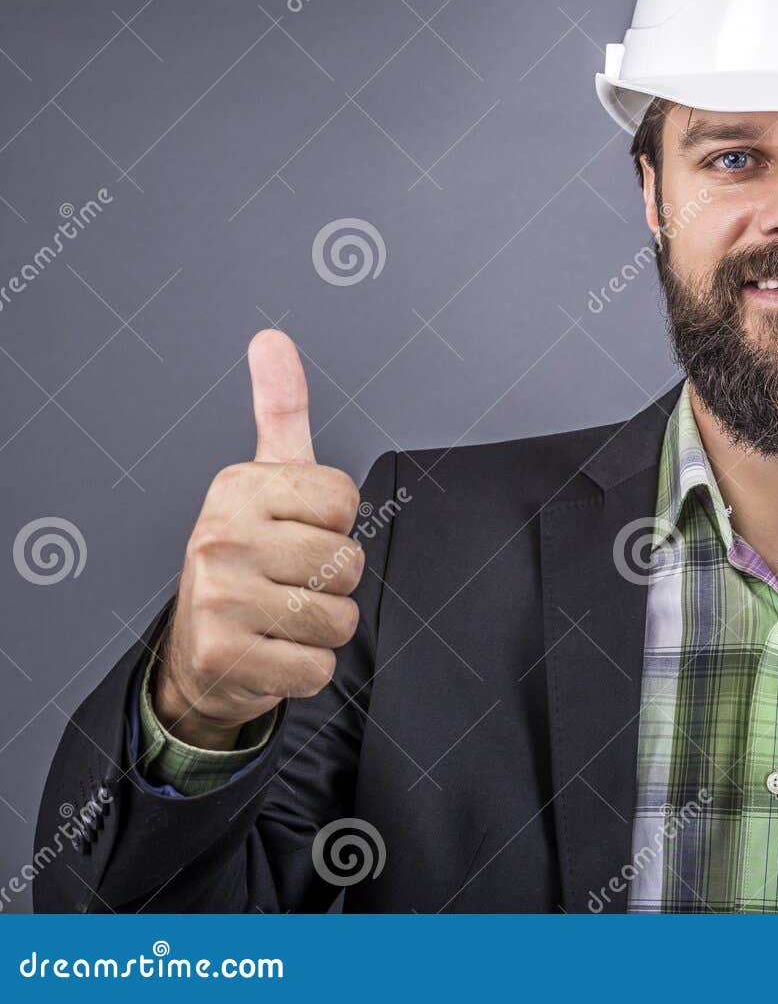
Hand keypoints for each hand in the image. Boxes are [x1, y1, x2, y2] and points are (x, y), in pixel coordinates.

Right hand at [152, 329, 363, 748]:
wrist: (199, 652)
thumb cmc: (248, 558)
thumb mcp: (266, 478)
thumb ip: (280, 408)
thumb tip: (271, 338)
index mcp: (237, 488)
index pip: (345, 500)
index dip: (336, 523)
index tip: (299, 530)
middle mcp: (219, 537)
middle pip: (347, 562)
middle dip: (333, 582)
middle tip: (289, 582)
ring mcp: (218, 599)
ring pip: (338, 618)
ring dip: (322, 628)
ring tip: (281, 618)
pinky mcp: (226, 657)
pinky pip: (317, 667)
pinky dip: (306, 670)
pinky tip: (271, 654)